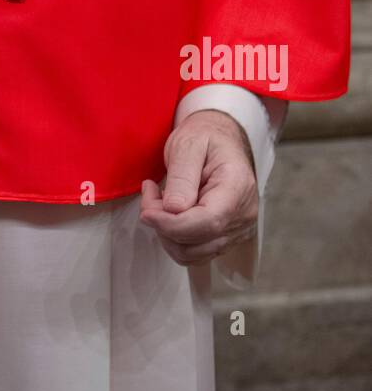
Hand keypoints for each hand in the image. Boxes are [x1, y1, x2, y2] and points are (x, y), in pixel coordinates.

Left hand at [139, 109, 258, 266]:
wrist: (220, 139)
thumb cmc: (205, 137)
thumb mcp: (188, 145)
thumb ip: (182, 177)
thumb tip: (174, 211)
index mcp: (237, 186)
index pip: (208, 222)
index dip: (171, 224)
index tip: (146, 212)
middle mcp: (243, 214)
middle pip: (198, 242)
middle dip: (163, 225)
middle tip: (150, 194)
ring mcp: (237, 229)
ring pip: (192, 254)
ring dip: (166, 232)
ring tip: (159, 200)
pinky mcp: (226, 237)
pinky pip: (195, 252)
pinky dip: (174, 237)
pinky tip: (170, 212)